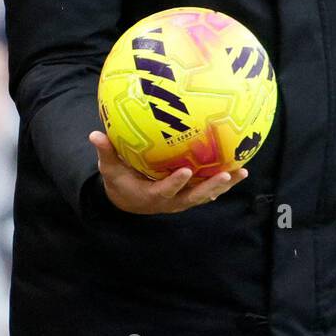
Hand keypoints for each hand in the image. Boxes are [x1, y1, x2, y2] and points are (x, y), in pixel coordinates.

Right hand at [89, 131, 247, 214]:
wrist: (129, 199)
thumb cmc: (119, 180)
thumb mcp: (110, 168)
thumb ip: (106, 152)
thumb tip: (94, 134)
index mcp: (151, 196)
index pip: (164, 191)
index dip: (175, 183)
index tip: (186, 171)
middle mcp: (170, 201)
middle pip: (193, 197)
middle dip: (209, 187)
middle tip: (224, 176)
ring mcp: (182, 199)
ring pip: (206, 194)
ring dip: (224, 185)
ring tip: (241, 172)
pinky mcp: (191, 194)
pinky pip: (209, 188)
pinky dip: (225, 181)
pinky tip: (241, 168)